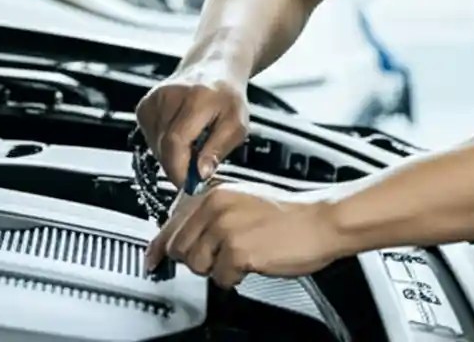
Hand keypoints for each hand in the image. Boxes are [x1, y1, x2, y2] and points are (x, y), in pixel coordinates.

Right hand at [135, 65, 249, 188]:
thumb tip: (201, 173)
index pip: (176, 142)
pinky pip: (150, 138)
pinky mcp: (144, 105)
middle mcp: (169, 95)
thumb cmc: (227, 98)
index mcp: (196, 98)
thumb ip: (218, 149)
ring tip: (193, 143)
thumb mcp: (236, 125)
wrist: (213, 69)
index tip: (190, 185)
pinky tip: (181, 135)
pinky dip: (164, 145)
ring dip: (173, 155)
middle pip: (163, 147)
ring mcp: (153, 99)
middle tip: (198, 167)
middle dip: (179, 166)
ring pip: (156, 146)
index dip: (180, 170)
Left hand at [145, 182, 342, 288]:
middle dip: (198, 259)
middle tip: (222, 257)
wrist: (320, 221)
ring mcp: (225, 229)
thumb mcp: (241, 202)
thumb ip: (209, 215)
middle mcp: (215, 208)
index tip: (152, 260)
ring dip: (218, 269)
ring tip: (241, 256)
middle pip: (180, 249)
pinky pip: (221, 279)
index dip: (159, 247)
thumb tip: (178, 238)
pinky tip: (254, 262)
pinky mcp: (239, 251)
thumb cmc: (287, 215)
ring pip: (197, 266)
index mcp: (213, 194)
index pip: (173, 223)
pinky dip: (236, 278)